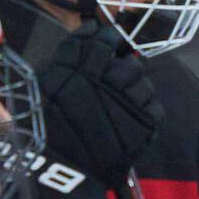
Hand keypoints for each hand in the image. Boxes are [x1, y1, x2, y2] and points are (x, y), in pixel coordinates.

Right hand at [38, 21, 162, 186]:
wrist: (60, 163)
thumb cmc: (43, 121)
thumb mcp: (45, 80)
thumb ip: (65, 58)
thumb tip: (83, 38)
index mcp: (79, 64)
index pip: (100, 37)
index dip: (105, 34)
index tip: (105, 37)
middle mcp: (105, 77)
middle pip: (127, 60)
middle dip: (123, 62)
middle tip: (115, 71)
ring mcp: (126, 100)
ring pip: (142, 80)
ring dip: (135, 84)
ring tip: (126, 94)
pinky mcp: (141, 124)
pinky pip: (154, 105)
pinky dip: (146, 105)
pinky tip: (136, 110)